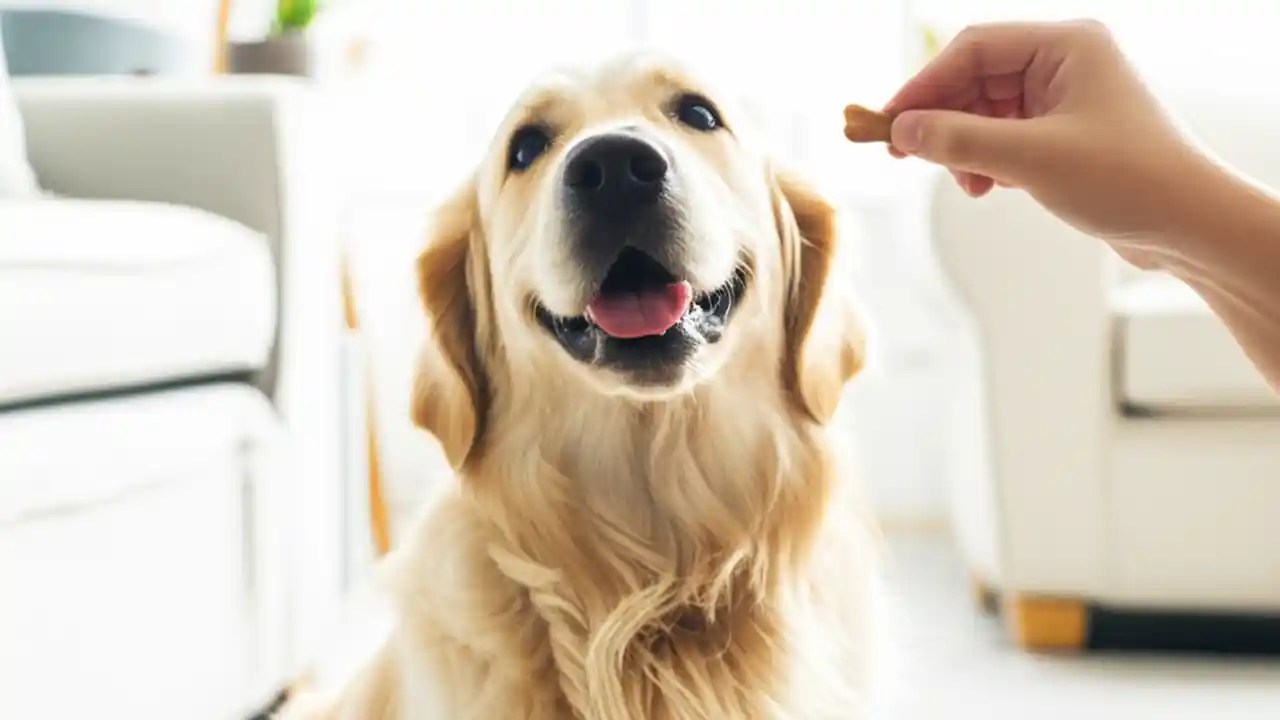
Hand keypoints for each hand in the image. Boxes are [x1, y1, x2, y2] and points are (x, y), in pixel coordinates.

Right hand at [885, 20, 1207, 245]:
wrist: (1190, 225)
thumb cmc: (1127, 179)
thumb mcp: (1030, 159)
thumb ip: (959, 141)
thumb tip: (901, 131)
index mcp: (1066, 45)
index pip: (972, 49)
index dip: (924, 85)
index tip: (888, 123)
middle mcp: (1066, 62)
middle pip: (975, 79)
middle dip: (941, 120)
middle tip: (905, 156)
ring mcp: (1066, 98)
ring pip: (986, 111)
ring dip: (963, 148)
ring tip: (964, 184)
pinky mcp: (1066, 134)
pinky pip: (1005, 136)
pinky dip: (985, 161)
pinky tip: (986, 188)